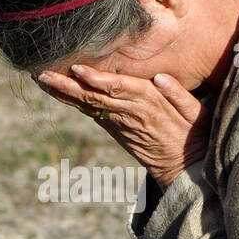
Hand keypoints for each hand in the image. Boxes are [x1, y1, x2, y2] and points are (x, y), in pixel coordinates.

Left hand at [34, 64, 209, 188]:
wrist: (184, 169)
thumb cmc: (194, 135)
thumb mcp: (196, 114)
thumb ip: (178, 95)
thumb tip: (161, 78)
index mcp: (148, 105)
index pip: (117, 89)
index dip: (96, 80)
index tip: (76, 69)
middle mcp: (129, 113)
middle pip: (93, 97)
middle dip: (66, 86)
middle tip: (41, 74)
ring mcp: (120, 123)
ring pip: (88, 105)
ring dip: (64, 93)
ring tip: (42, 79)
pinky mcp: (116, 130)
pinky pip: (91, 113)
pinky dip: (74, 102)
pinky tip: (59, 92)